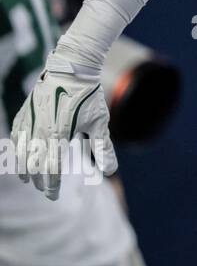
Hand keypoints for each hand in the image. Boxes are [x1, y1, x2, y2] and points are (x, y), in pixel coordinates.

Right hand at [10, 56, 116, 200]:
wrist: (71, 68)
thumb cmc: (88, 96)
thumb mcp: (99, 122)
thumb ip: (103, 148)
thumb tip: (110, 171)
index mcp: (58, 136)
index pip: (51, 169)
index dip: (51, 185)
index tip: (53, 197)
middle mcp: (40, 131)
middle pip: (35, 164)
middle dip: (41, 181)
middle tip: (47, 193)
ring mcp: (30, 122)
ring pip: (22, 153)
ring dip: (26, 169)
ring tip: (31, 181)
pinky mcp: (24, 114)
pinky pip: (16, 138)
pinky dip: (17, 152)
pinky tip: (19, 160)